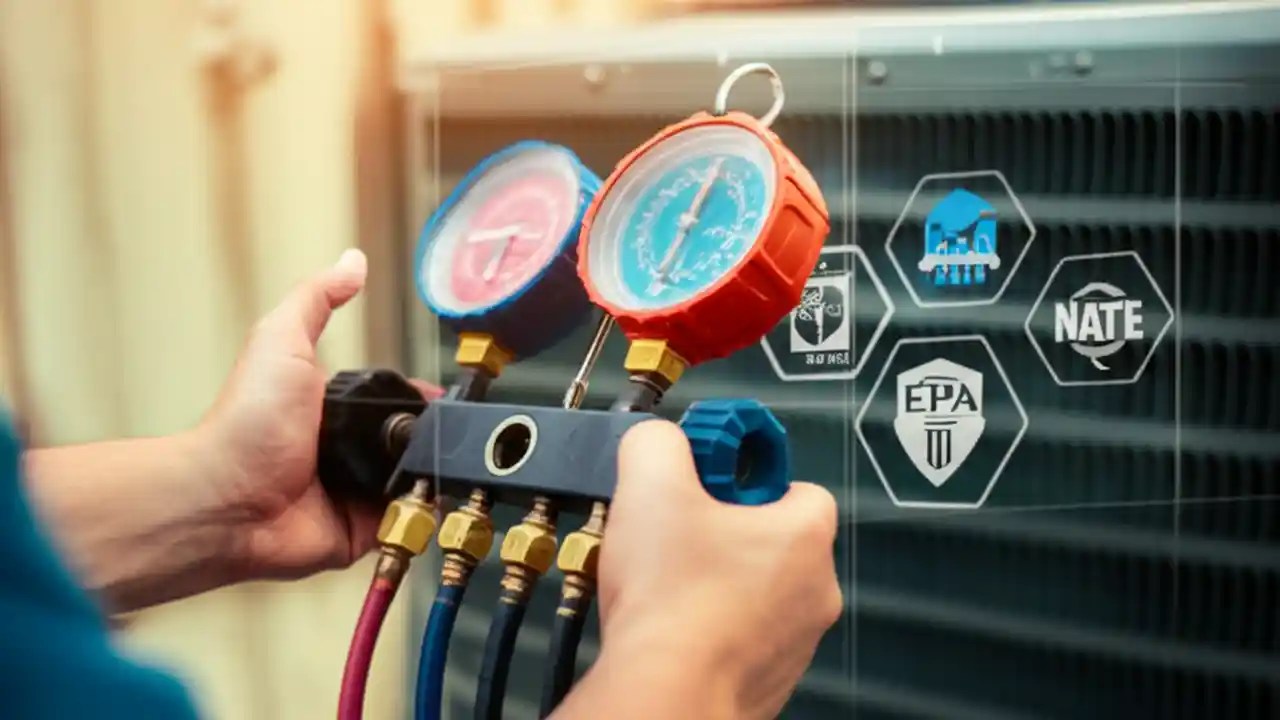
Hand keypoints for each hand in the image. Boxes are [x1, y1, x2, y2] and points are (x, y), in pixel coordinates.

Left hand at [202, 249, 438, 580]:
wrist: (228, 498)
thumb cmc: (244, 424)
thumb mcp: (281, 341)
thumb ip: (316, 299)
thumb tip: (352, 261)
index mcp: (331, 410)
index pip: (391, 401)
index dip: (420, 399)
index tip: (449, 400)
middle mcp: (345, 452)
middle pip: (409, 443)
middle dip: (434, 440)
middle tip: (460, 436)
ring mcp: (354, 493)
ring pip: (414, 483)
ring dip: (434, 476)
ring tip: (456, 467)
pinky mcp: (361, 531)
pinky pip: (405, 521)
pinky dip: (422, 513)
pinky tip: (433, 499)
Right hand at [556, 421, 840, 719]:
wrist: (665, 696)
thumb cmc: (671, 602)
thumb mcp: (650, 486)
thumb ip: (658, 443)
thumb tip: (656, 440)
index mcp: (806, 534)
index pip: (795, 484)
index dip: (745, 478)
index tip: (707, 483)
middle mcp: (816, 590)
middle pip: (772, 540)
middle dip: (723, 533)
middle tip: (676, 534)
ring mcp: (795, 642)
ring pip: (755, 592)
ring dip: (715, 584)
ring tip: (666, 585)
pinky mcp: (768, 681)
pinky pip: (741, 639)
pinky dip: (710, 630)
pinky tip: (671, 627)